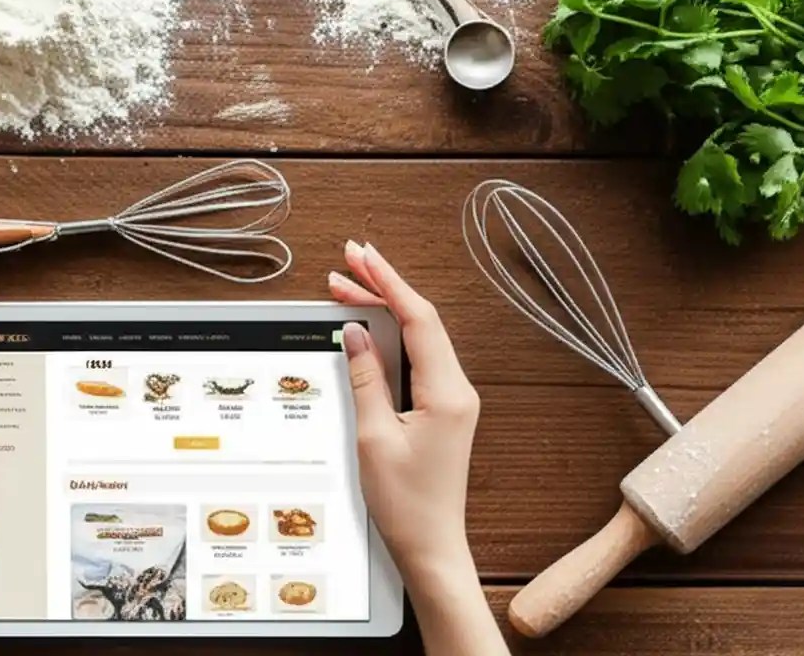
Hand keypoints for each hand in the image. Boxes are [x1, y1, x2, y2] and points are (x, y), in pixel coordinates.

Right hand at [330, 242, 508, 655]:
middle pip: (418, 321)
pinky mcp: (441, 409)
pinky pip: (416, 360)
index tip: (361, 257)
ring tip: (347, 288)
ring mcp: (451, 399)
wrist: (430, 546)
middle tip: (346, 263)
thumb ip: (365, 377)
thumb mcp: (374, 436)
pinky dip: (389, 338)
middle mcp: (457, 390)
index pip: (418, 319)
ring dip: (383, 311)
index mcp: (447, 392)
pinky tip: (366, 328)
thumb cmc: (407, 504)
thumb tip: (355, 332)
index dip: (387, 282)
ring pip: (417, 337)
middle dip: (381, 288)